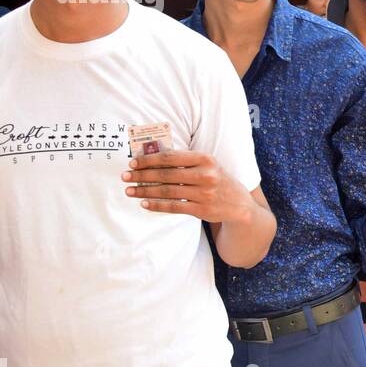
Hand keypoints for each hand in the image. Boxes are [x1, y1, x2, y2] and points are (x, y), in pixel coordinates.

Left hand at [122, 150, 254, 222]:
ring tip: (129, 190)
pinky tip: (144, 203)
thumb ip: (185, 161)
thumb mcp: (208, 165)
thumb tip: (153, 158)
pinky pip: (174, 207)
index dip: (149, 160)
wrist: (239, 205)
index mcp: (205, 159)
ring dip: (145, 190)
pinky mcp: (202, 209)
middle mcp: (206, 175)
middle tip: (125, 176)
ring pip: (168, 191)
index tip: (133, 162)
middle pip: (166, 174)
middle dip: (142, 175)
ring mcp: (204, 193)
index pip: (171, 157)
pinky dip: (157, 205)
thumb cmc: (218, 180)